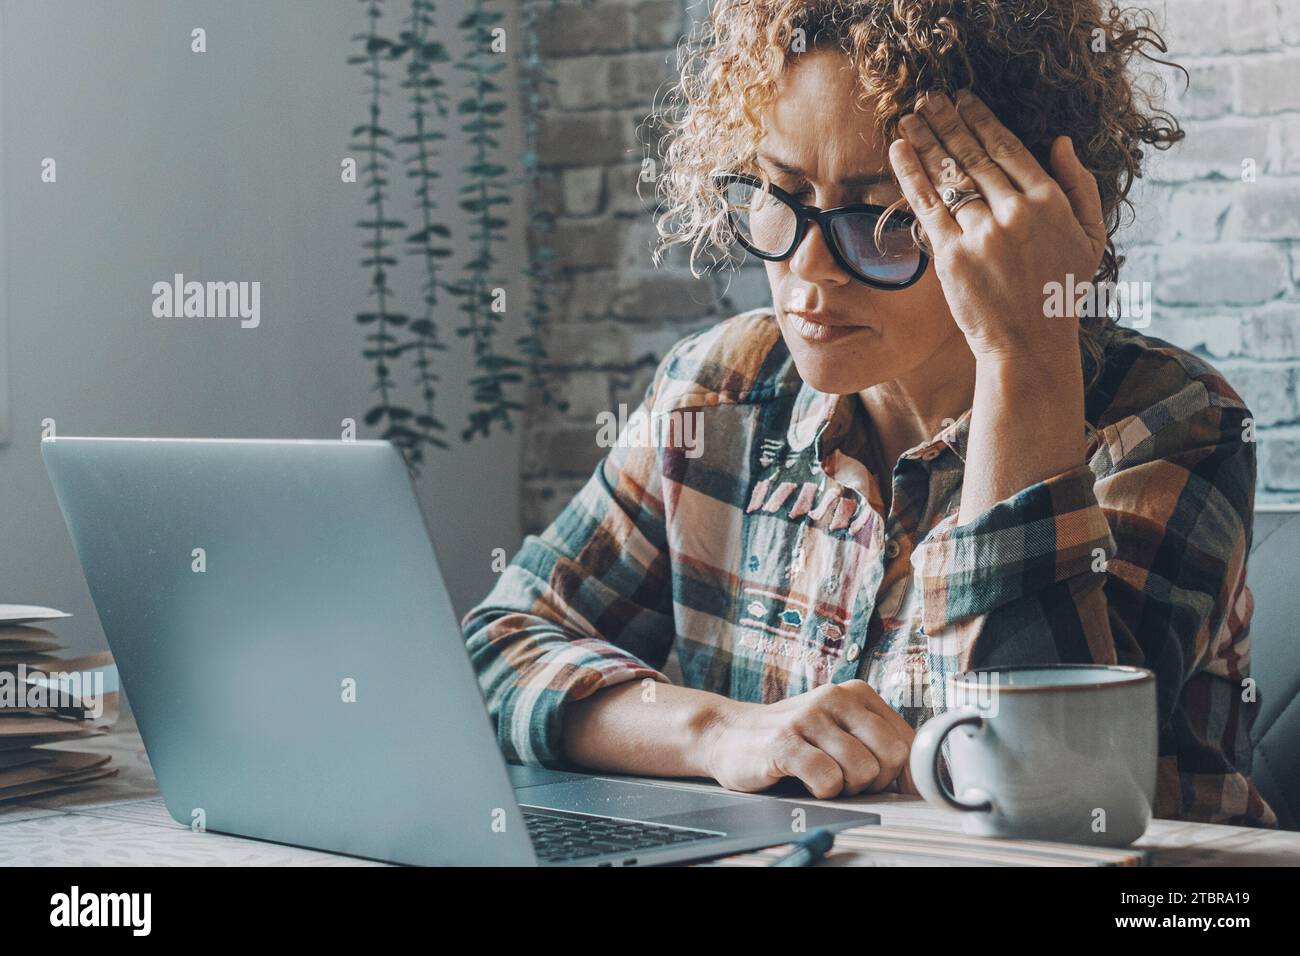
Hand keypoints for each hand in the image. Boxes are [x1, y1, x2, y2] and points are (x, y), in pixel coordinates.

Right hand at [702, 680, 917, 797]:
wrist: (729, 735)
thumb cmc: (793, 740)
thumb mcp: (839, 731)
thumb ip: (878, 745)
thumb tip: (923, 782)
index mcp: (856, 694)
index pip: (907, 741)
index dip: (901, 774)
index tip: (885, 786)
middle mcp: (835, 698)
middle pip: (892, 757)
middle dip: (874, 781)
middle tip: (845, 780)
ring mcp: (809, 717)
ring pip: (863, 770)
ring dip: (845, 788)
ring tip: (821, 776)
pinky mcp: (784, 742)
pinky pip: (827, 779)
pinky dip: (821, 791)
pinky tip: (803, 779)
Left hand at [887, 90, 1107, 364]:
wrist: (1029, 345)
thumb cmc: (1060, 293)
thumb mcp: (1090, 238)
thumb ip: (1081, 186)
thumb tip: (1062, 141)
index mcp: (1048, 202)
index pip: (1009, 149)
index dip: (983, 121)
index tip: (965, 101)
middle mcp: (1014, 213)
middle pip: (974, 156)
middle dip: (949, 122)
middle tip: (930, 97)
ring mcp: (982, 234)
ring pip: (949, 177)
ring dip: (926, 140)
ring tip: (909, 116)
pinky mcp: (953, 256)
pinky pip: (927, 206)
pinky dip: (911, 175)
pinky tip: (900, 150)